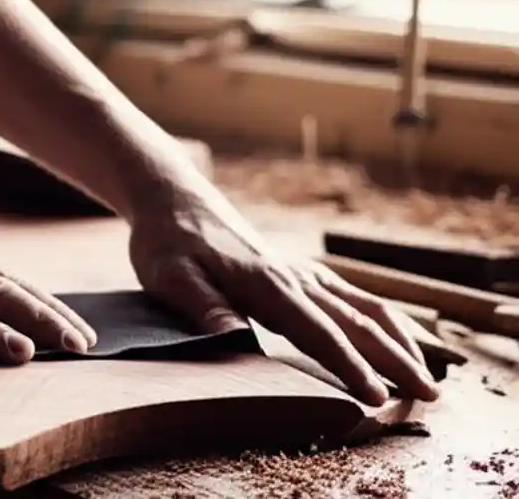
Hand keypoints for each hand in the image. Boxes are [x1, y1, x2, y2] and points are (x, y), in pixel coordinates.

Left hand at [129, 180, 439, 405]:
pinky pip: (354, 296)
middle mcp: (294, 277)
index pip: (317, 331)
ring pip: (365, 307)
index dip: (349, 365)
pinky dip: (384, 320)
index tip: (376, 397)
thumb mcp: (169, 275)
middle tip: (428, 396)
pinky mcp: (300, 272)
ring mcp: (301, 272)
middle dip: (395, 360)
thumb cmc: (167, 241)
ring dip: (400, 341)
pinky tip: (398, 338)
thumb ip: (200, 304)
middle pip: (356, 322)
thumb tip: (232, 333)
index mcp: (266, 284)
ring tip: (427, 378)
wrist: (175, 199)